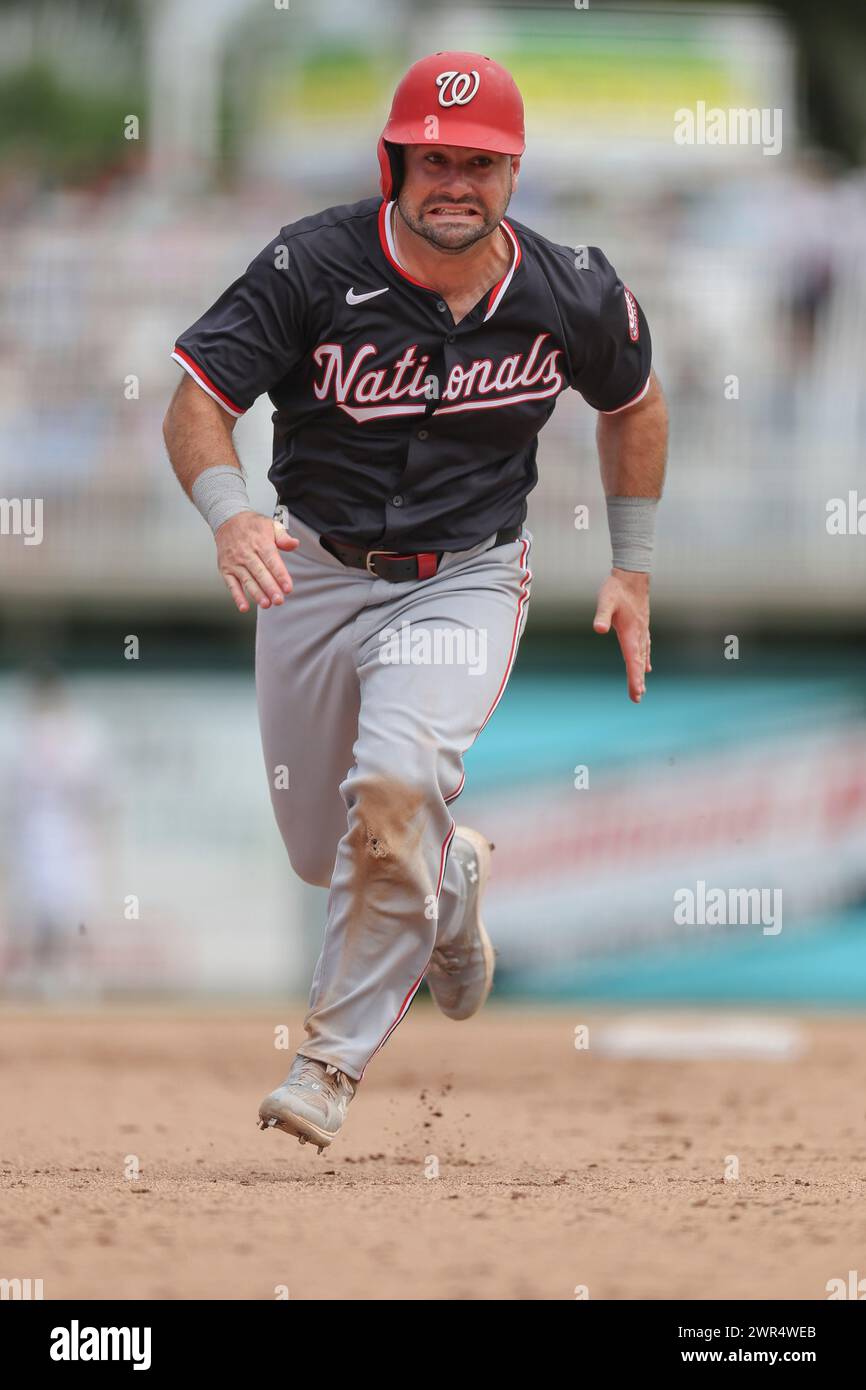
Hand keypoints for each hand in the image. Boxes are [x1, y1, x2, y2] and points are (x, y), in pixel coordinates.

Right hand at [215, 512, 299, 612]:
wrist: (227, 520)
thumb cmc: (253, 526)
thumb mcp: (271, 525)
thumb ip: (283, 536)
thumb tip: (295, 544)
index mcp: (261, 542)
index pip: (272, 561)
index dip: (280, 575)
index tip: (288, 588)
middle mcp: (246, 553)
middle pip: (260, 573)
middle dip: (270, 588)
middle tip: (279, 600)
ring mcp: (235, 562)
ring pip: (247, 580)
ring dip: (256, 594)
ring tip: (266, 604)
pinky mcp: (226, 569)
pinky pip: (231, 585)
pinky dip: (237, 596)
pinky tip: (244, 607)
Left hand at [592, 568, 650, 703]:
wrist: (632, 575)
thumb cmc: (616, 589)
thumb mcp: (605, 601)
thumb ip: (602, 616)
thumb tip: (599, 629)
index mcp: (630, 632)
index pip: (632, 660)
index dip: (634, 678)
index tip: (636, 693)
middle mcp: (638, 634)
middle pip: (638, 661)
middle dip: (637, 680)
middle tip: (637, 698)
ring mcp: (642, 630)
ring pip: (643, 656)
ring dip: (641, 672)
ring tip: (641, 688)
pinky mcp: (641, 626)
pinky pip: (645, 647)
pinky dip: (645, 659)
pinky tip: (647, 666)